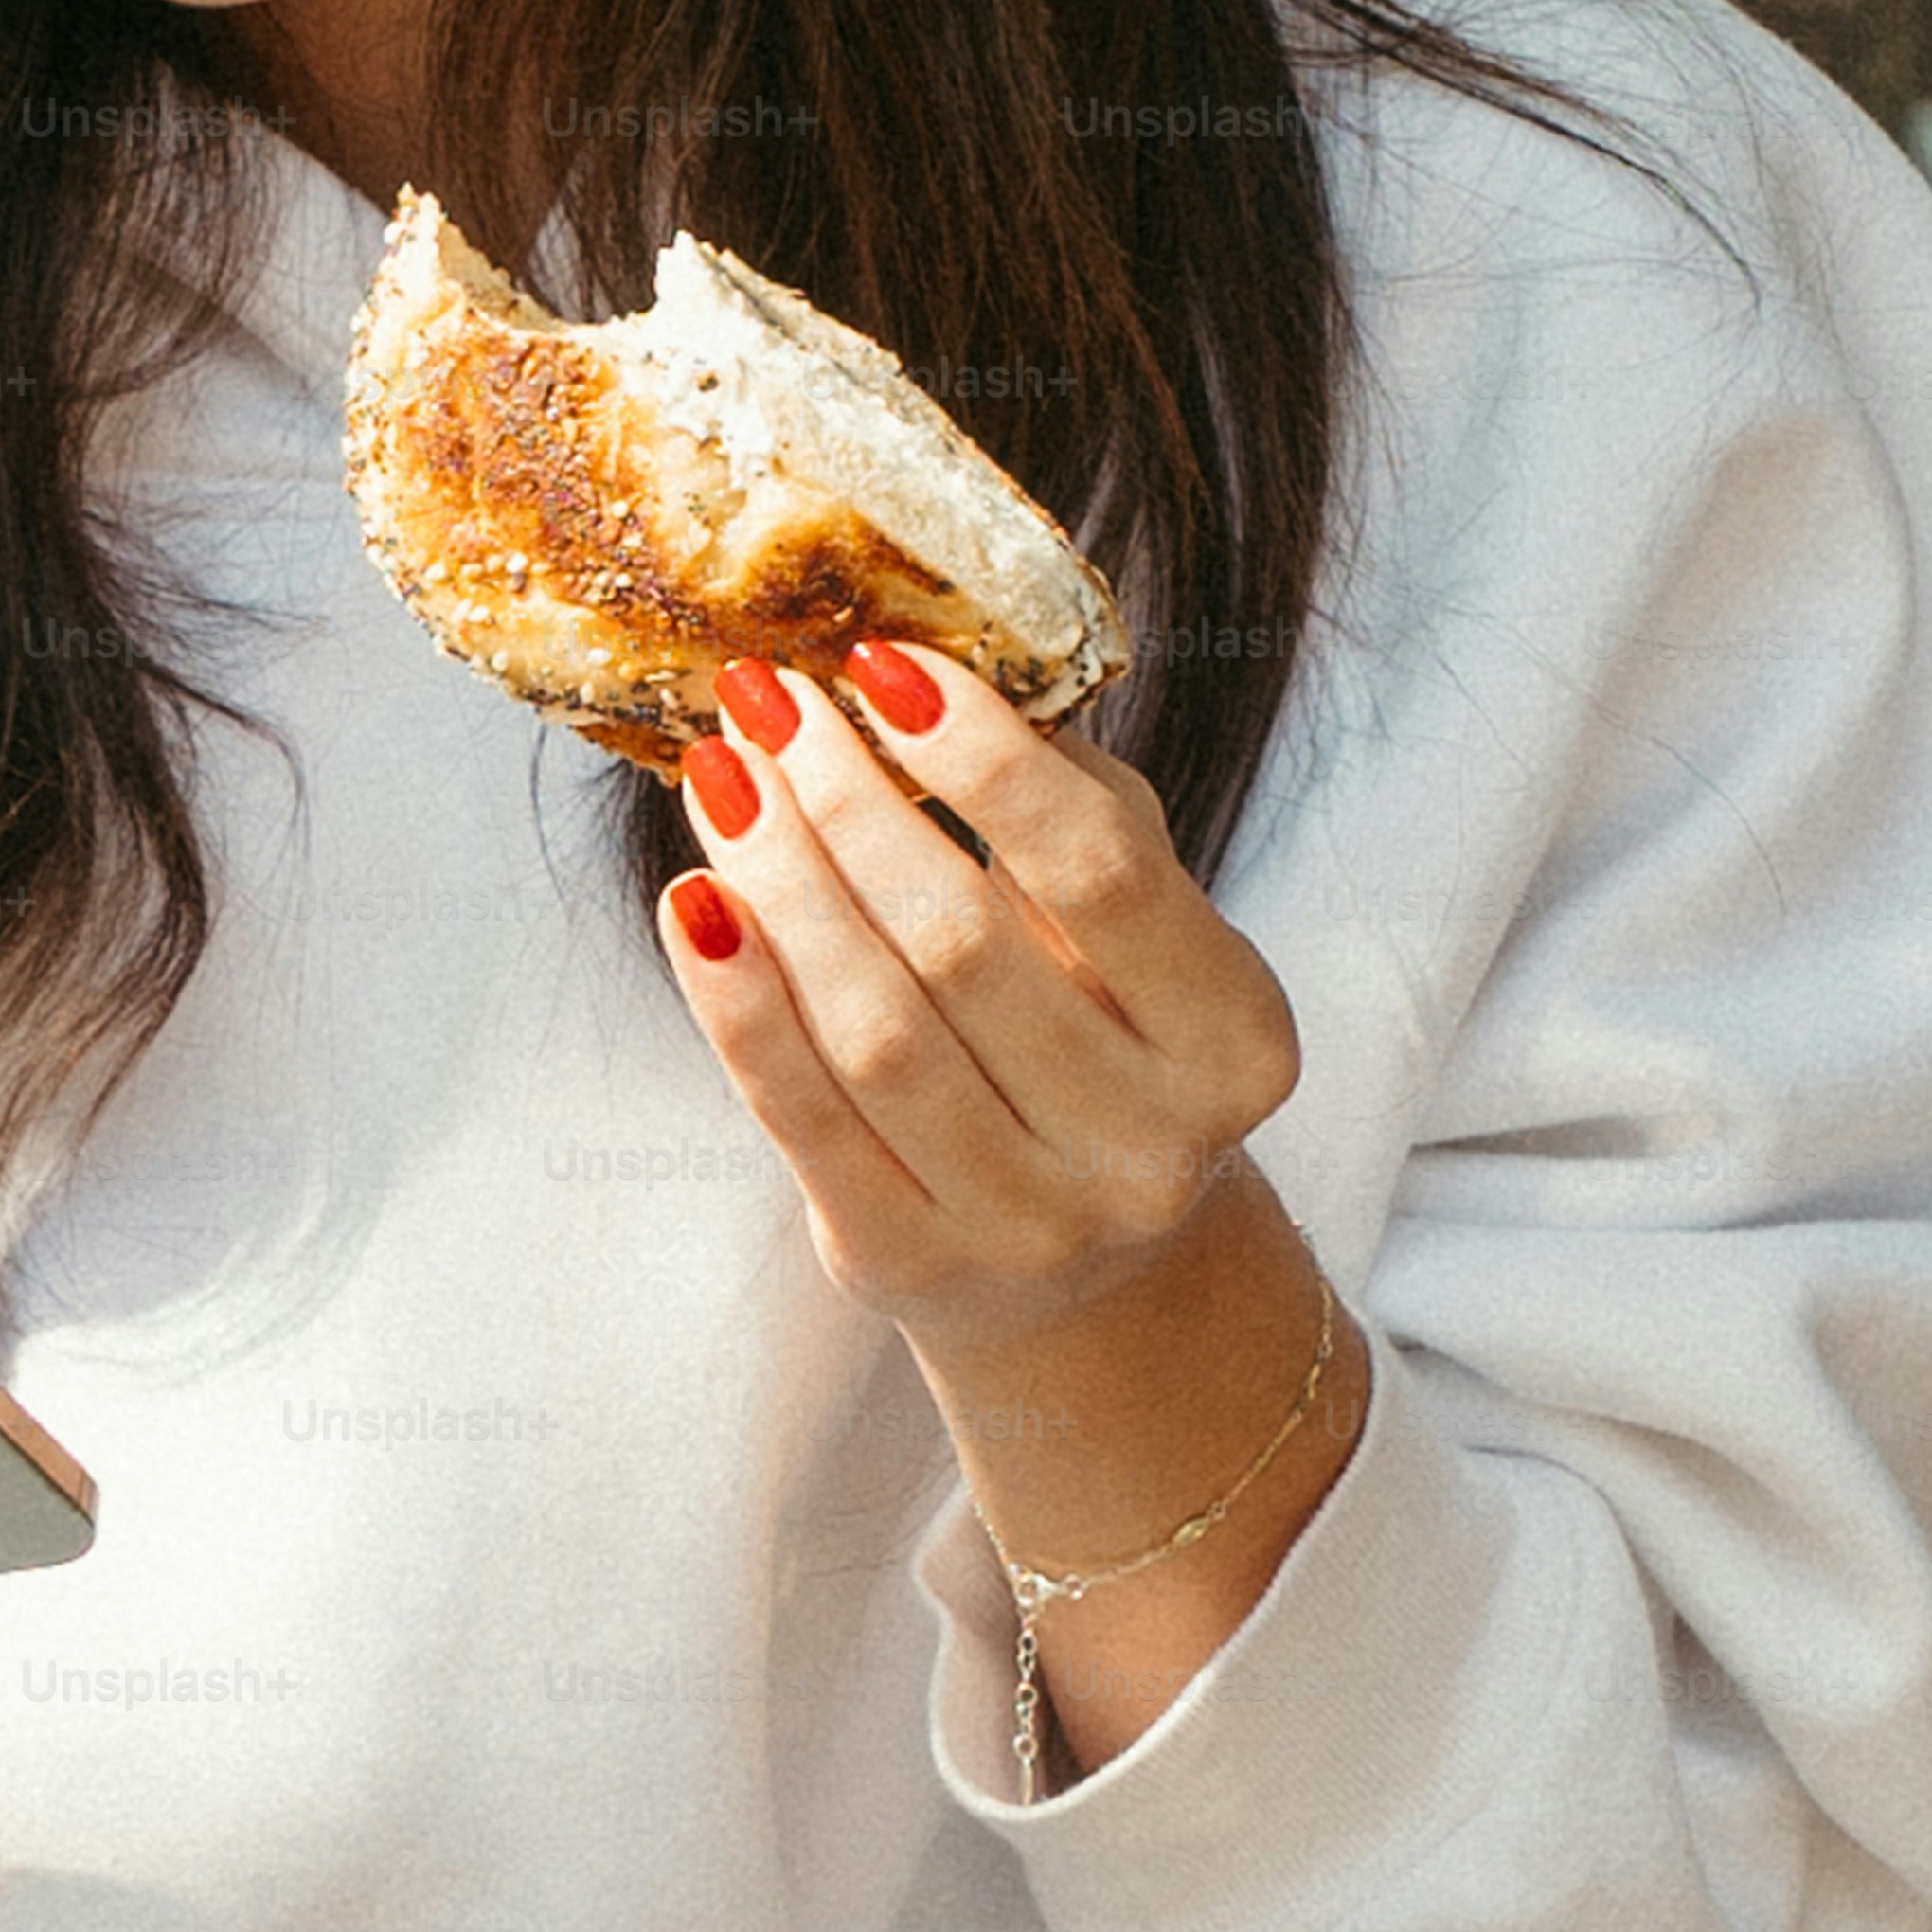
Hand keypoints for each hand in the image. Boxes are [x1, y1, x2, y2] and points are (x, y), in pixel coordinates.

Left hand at [656, 638, 1304, 1356]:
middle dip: (849, 804)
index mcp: (1236, 1041)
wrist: (1078, 1269)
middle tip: (773, 701)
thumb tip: (940, 676)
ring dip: (780, 883)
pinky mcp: (906, 1267)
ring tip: (724, 776)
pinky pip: (799, 1115)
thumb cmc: (1094, 1047)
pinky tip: (695, 901)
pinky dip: (736, 1000)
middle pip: (961, 942)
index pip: (1100, 871)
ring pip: (872, 1030)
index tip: (886, 663)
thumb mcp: (1131, 939)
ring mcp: (1031, 1225)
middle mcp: (1151, 1149)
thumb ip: (1075, 817)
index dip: (985, 760)